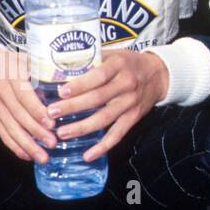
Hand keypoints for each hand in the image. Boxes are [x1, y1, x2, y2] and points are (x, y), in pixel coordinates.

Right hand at [0, 48, 56, 163]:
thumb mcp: (28, 58)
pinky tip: (28, 156)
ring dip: (27, 145)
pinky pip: (3, 134)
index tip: (51, 124)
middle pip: (18, 116)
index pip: (24, 96)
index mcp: (11, 75)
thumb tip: (70, 84)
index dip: (37, 111)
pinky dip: (15, 147)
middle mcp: (0, 92)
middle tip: (53, 143)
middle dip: (36, 132)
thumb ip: (44, 70)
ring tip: (42, 157)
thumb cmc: (13, 62)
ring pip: (10, 129)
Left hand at [43, 50, 169, 162]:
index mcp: (118, 65)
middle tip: (51, 113)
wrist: (158, 74)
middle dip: (73, 107)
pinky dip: (103, 147)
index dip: (79, 85)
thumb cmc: (128, 63)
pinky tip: (87, 155)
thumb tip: (58, 67)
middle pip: (97, 98)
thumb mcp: (112, 54)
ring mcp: (130, 103)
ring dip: (82, 128)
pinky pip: (117, 134)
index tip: (60, 92)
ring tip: (62, 133)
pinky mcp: (134, 118)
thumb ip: (90, 59)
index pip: (97, 76)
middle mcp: (126, 84)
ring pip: (104, 118)